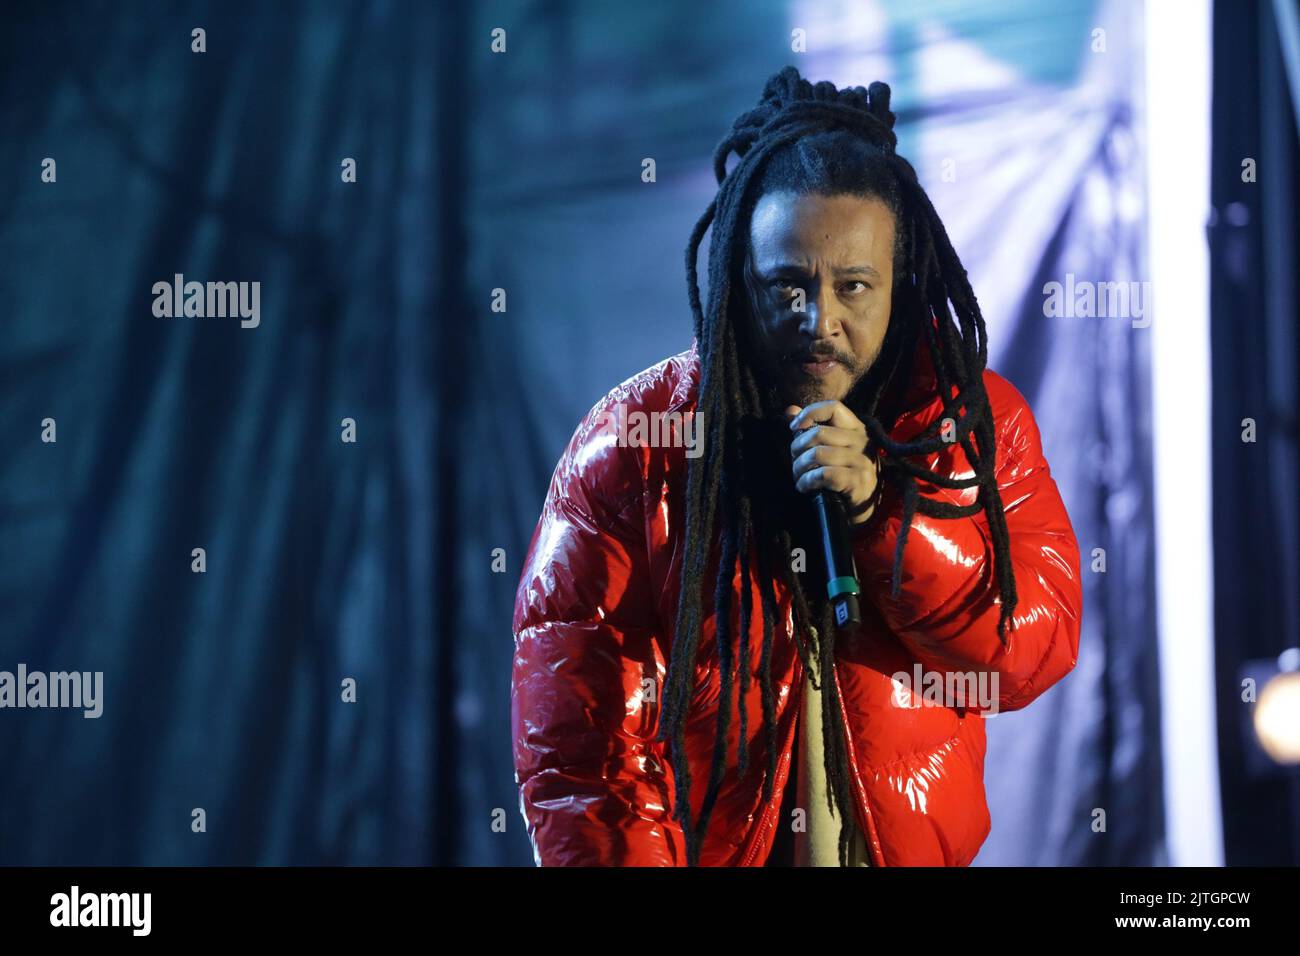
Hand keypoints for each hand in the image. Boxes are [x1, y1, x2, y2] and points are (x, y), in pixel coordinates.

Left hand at [786, 401, 880, 525]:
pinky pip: (823, 474)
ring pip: (817, 454)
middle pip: (818, 433)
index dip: (810, 413)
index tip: (794, 427)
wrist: (865, 508)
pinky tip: (805, 487)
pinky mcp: (857, 481)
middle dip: (797, 449)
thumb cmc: (845, 475)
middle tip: (795, 464)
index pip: (833, 407)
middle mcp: (862, 441)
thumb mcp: (832, 448)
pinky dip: (807, 481)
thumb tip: (790, 411)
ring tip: (799, 477)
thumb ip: (811, 428)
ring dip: (799, 468)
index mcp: (856, 428)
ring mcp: (862, 461)